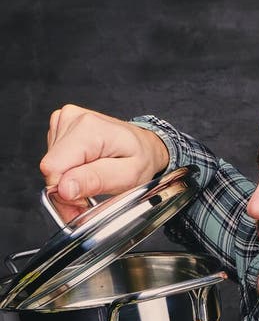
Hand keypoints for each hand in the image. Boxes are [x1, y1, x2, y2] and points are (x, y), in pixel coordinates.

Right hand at [40, 104, 169, 221]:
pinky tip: (85, 169)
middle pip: (50, 168)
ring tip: (92, 180)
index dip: (65, 192)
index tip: (83, 202)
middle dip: (66, 190)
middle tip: (88, 198)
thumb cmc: (140, 158)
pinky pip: (54, 159)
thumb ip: (96, 181)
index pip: (54, 168)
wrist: (145, 145)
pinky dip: (67, 171)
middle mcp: (73, 119)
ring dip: (67, 181)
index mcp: (89, 129)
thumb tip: (65, 188)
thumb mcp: (128, 176)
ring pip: (51, 166)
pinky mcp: (61, 127)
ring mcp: (65, 120)